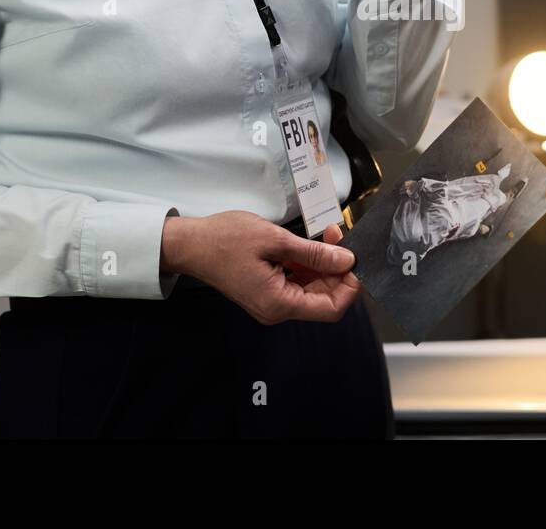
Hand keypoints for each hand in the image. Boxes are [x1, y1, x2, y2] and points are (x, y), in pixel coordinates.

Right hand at [160, 212, 358, 323]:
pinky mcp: (267, 291)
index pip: (332, 309)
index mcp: (279, 303)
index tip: (353, 259)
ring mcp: (271, 302)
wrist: (191, 244)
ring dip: (323, 265)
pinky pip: (297, 284)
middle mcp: (276, 309)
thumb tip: (345, 261)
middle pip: (324, 299)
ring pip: (313, 290)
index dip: (349, 286)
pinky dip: (308, 266)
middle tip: (337, 237)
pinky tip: (308, 246)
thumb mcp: (275, 240)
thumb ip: (313, 253)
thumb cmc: (224, 240)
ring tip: (325, 237)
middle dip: (337, 269)